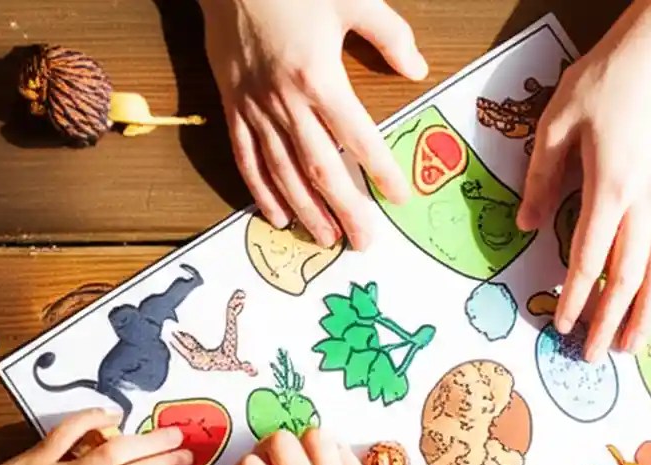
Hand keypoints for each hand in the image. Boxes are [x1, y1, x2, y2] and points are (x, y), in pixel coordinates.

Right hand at [200, 0, 426, 248]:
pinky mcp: (232, 106)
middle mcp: (286, 102)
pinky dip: (261, 190)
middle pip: (320, 168)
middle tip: (364, 242)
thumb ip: (389, 35)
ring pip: (283, 172)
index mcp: (319, 77)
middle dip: (345, 209)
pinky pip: (246, 157)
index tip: (400, 197)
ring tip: (327, 239)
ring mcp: (255, 108)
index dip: (380, 170)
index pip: (358, 136)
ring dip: (306, 210)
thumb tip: (417, 69)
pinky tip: (277, 216)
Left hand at [517, 8, 650, 361]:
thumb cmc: (605, 83)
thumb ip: (542, 179)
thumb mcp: (556, 124)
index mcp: (610, 187)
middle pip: (629, 276)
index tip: (560, 324)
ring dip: (647, 314)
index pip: (590, 257)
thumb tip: (528, 226)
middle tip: (590, 356)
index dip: (576, 296)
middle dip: (609, 321)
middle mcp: (645, 201)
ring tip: (632, 349)